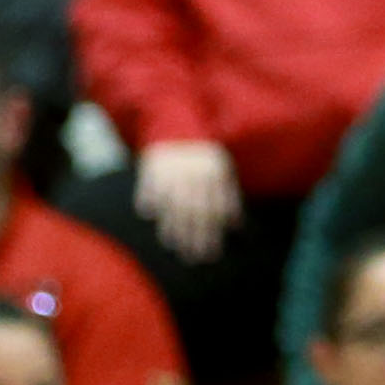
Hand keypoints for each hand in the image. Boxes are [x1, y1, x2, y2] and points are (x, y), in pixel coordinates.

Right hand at [132, 140, 242, 263]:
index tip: (210, 254)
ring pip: (172, 202)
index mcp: (214, 174)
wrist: (178, 126)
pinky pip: (150, 186)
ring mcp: (173, 170)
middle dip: (194, 236)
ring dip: (172, 225)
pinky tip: (149, 217)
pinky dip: (149, 200)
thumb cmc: (202, 156)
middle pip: (194, 210)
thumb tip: (235, 225)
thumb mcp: (221, 170)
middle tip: (193, 258)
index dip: (213, 233)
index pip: (214, 209)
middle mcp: (194, 173)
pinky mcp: (153, 166)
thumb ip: (228, 195)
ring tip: (173, 245)